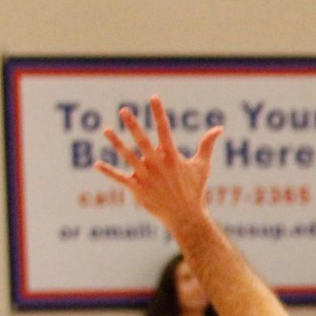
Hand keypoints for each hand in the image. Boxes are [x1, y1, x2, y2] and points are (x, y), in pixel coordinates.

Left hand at [96, 97, 222, 234]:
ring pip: (128, 156)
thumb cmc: (195, 190)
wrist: (186, 217)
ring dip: (116, 143)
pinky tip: (97, 164)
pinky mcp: (138, 189)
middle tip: (124, 110)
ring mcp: (146, 177)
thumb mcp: (202, 166)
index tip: (153, 97)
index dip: (159, 113)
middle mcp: (158, 165)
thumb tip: (219, 128)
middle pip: (143, 141)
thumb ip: (207, 145)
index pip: (165, 130)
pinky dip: (108, 172)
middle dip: (133, 125)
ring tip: (106, 129)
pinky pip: (120, 179)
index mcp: (172, 157)